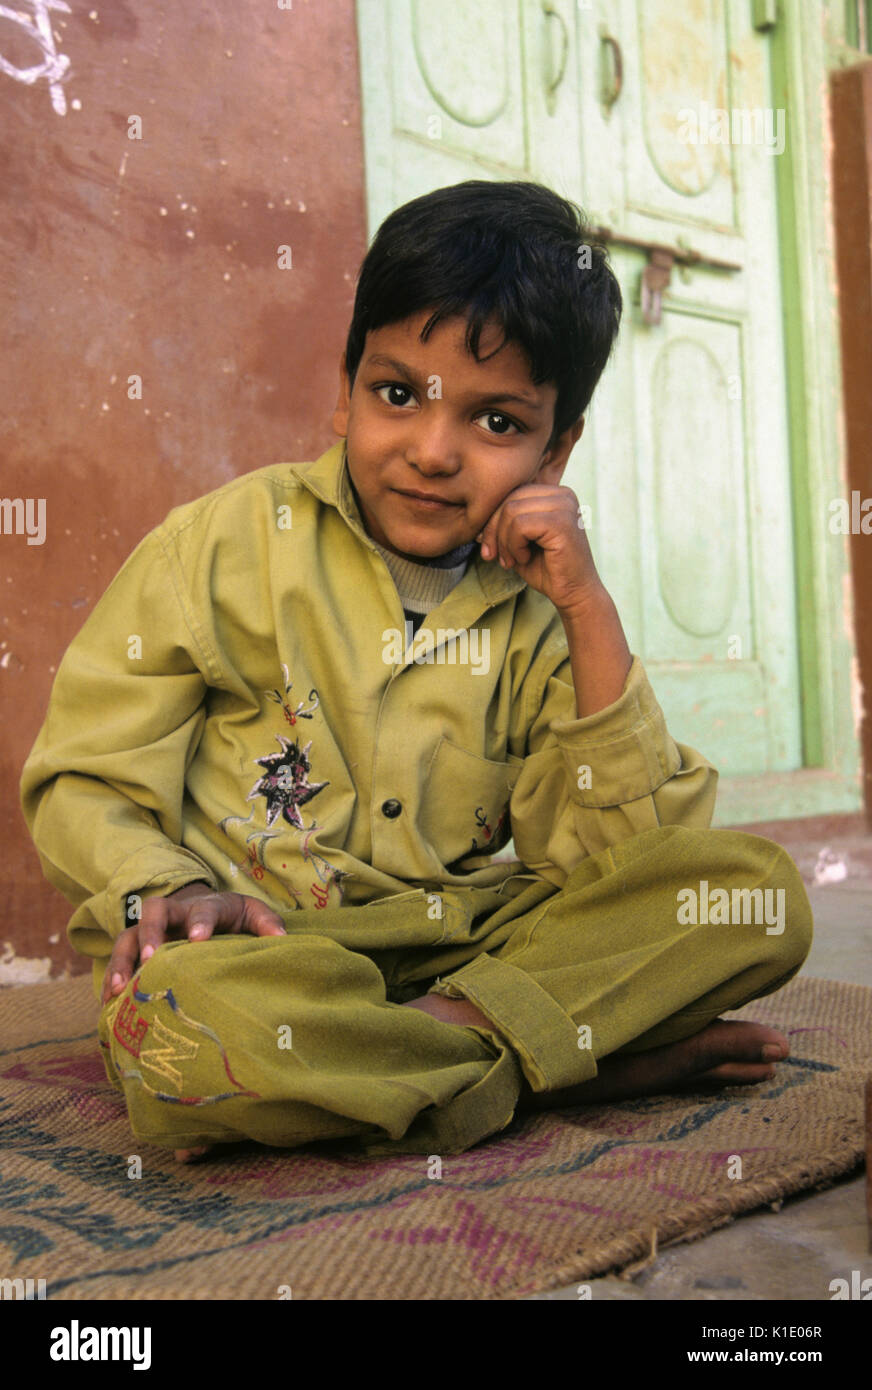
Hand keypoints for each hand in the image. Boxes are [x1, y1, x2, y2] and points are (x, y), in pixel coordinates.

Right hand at [100, 881, 285, 1004]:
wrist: (203, 913)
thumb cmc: (231, 919)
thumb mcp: (252, 915)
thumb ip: (267, 924)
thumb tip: (282, 940)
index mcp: (206, 906)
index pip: (204, 909)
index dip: (200, 922)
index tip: (198, 939)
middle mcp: (173, 915)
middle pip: (155, 912)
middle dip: (151, 933)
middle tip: (150, 958)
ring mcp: (150, 932)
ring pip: (128, 937)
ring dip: (122, 962)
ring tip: (119, 990)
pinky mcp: (135, 950)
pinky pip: (118, 961)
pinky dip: (111, 981)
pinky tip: (108, 1005)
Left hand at [476, 483, 604, 615]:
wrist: (574, 594)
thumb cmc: (547, 569)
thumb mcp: (518, 541)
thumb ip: (503, 524)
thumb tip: (475, 515)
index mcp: (554, 494)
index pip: (511, 493)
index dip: (493, 519)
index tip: (487, 546)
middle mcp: (562, 495)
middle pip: (509, 499)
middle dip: (493, 530)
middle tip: (493, 555)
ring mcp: (564, 506)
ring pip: (511, 510)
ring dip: (504, 541)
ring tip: (512, 560)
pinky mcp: (562, 522)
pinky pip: (520, 525)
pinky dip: (514, 546)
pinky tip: (524, 558)